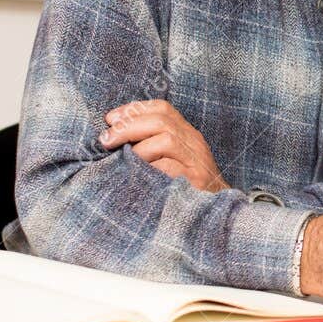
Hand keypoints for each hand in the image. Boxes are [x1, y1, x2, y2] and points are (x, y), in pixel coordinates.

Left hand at [100, 99, 229, 192]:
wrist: (216, 213)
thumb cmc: (184, 187)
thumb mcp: (171, 159)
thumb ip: (152, 145)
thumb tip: (113, 136)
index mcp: (186, 134)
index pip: (162, 108)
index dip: (134, 109)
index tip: (110, 118)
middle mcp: (194, 142)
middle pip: (161, 121)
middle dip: (128, 126)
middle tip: (106, 139)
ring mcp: (196, 161)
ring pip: (166, 139)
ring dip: (137, 147)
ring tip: (120, 157)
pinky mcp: (196, 180)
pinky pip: (169, 167)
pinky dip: (149, 168)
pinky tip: (136, 176)